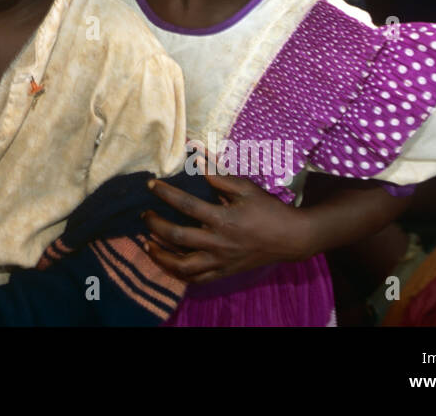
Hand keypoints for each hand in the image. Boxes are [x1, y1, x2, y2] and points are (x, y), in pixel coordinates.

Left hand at [141, 173, 313, 282]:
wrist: (291, 239)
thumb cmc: (268, 210)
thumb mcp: (246, 188)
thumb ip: (219, 176)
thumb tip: (197, 157)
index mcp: (223, 219)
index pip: (186, 205)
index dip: (165, 193)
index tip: (151, 184)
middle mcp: (219, 243)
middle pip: (178, 237)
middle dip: (156, 225)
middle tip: (144, 215)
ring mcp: (221, 261)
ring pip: (183, 265)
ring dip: (161, 255)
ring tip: (147, 243)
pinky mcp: (224, 272)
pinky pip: (196, 279)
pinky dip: (178, 273)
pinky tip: (166, 263)